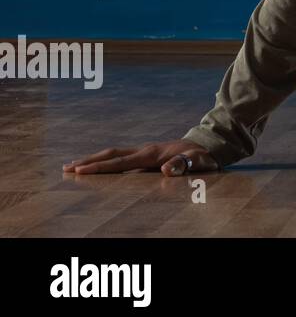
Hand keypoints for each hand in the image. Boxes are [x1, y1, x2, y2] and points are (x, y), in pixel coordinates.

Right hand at [63, 141, 219, 175]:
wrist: (208, 145)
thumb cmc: (202, 156)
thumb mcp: (197, 162)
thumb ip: (184, 165)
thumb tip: (167, 169)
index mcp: (152, 154)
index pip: (120, 162)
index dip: (100, 167)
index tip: (80, 171)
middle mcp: (144, 150)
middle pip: (111, 155)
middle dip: (89, 161)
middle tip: (66, 168)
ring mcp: (145, 150)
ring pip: (114, 154)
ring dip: (94, 159)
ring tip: (73, 166)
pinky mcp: (146, 153)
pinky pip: (121, 156)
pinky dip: (106, 160)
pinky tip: (98, 165)